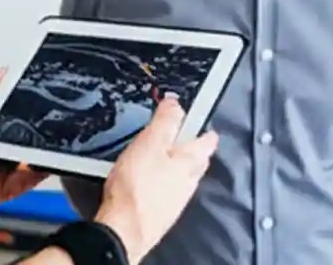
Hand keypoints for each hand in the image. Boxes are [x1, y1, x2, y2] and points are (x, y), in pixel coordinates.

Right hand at [93, 94, 218, 263]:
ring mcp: (177, 199)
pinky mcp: (162, 213)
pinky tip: (150, 184)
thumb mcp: (150, 142)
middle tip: (184, 137)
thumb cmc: (137, 188)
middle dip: (193, 148)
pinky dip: (163, 185)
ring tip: (164, 158)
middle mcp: (188, 181)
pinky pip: (169, 193)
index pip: (207, 140)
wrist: (125, 229)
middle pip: (198, 160)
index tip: (201, 120)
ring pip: (184, 178)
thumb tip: (176, 104)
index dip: (204, 127)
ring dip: (177, 167)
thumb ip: (166, 121)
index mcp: (190, 160)